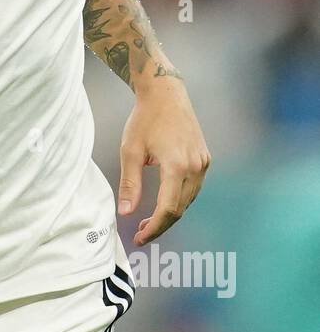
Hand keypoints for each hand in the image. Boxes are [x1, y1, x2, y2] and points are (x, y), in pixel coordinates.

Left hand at [118, 78, 211, 244]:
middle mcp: (195, 166)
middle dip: (160, 224)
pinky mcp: (205, 159)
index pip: (167, 209)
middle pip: (180, 209)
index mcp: (176, 166)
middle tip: (140, 232)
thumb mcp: (130, 151)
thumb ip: (130, 184)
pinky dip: (179, 200)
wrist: (166, 94)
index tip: (139, 237)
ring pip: (188, 200)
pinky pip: (193, 188)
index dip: (154, 228)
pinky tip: (163, 203)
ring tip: (148, 221)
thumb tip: (125, 212)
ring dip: (170, 214)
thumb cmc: (145, 119)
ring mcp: (203, 163)